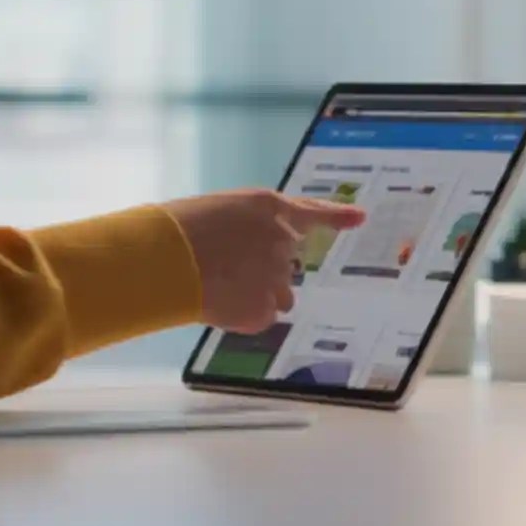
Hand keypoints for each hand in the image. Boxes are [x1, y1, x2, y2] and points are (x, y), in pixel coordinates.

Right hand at [164, 189, 365, 333]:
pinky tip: (219, 304)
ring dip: (260, 295)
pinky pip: (262, 317)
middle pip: (287, 264)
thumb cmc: (180, 229)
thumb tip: (255, 258)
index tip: (360, 218)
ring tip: (223, 288)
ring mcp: (277, 277)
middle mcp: (282, 241)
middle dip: (265, 270)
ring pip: (280, 296)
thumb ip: (251, 229)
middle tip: (227, 268)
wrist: (164, 258)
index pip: (312, 213)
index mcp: (270, 209)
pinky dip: (243, 316)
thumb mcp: (220, 212)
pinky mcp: (264, 309)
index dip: (337, 216)